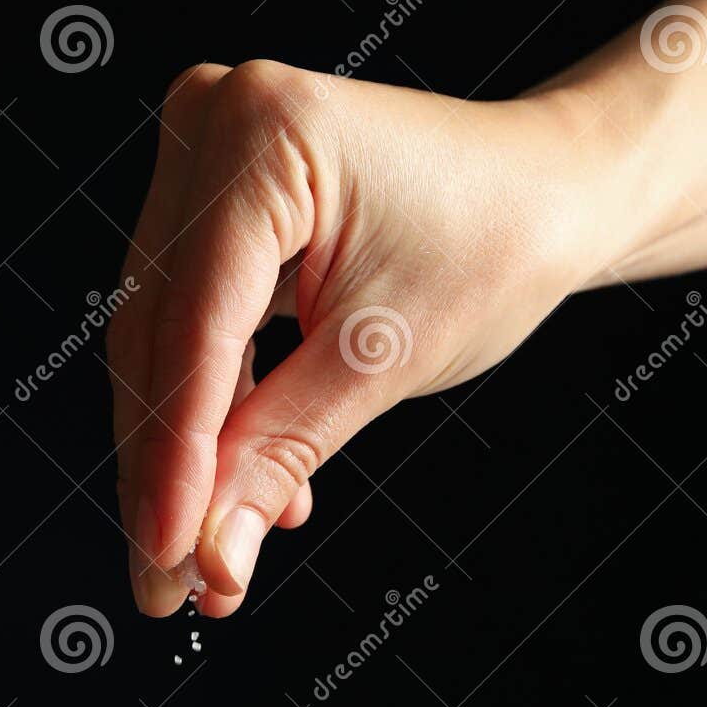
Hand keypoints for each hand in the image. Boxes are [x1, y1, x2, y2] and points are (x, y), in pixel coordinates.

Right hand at [107, 59, 614, 616]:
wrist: (547, 190)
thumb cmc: (493, 246)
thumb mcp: (380, 362)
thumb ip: (276, 456)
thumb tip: (207, 559)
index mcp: (264, 137)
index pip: (193, 330)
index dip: (175, 460)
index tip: (166, 560)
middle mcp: (214, 122)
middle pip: (159, 338)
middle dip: (168, 470)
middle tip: (168, 584)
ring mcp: (207, 152)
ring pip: (163, 340)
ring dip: (185, 452)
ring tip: (208, 556)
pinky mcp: (214, 195)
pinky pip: (190, 319)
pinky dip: (215, 407)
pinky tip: (241, 486)